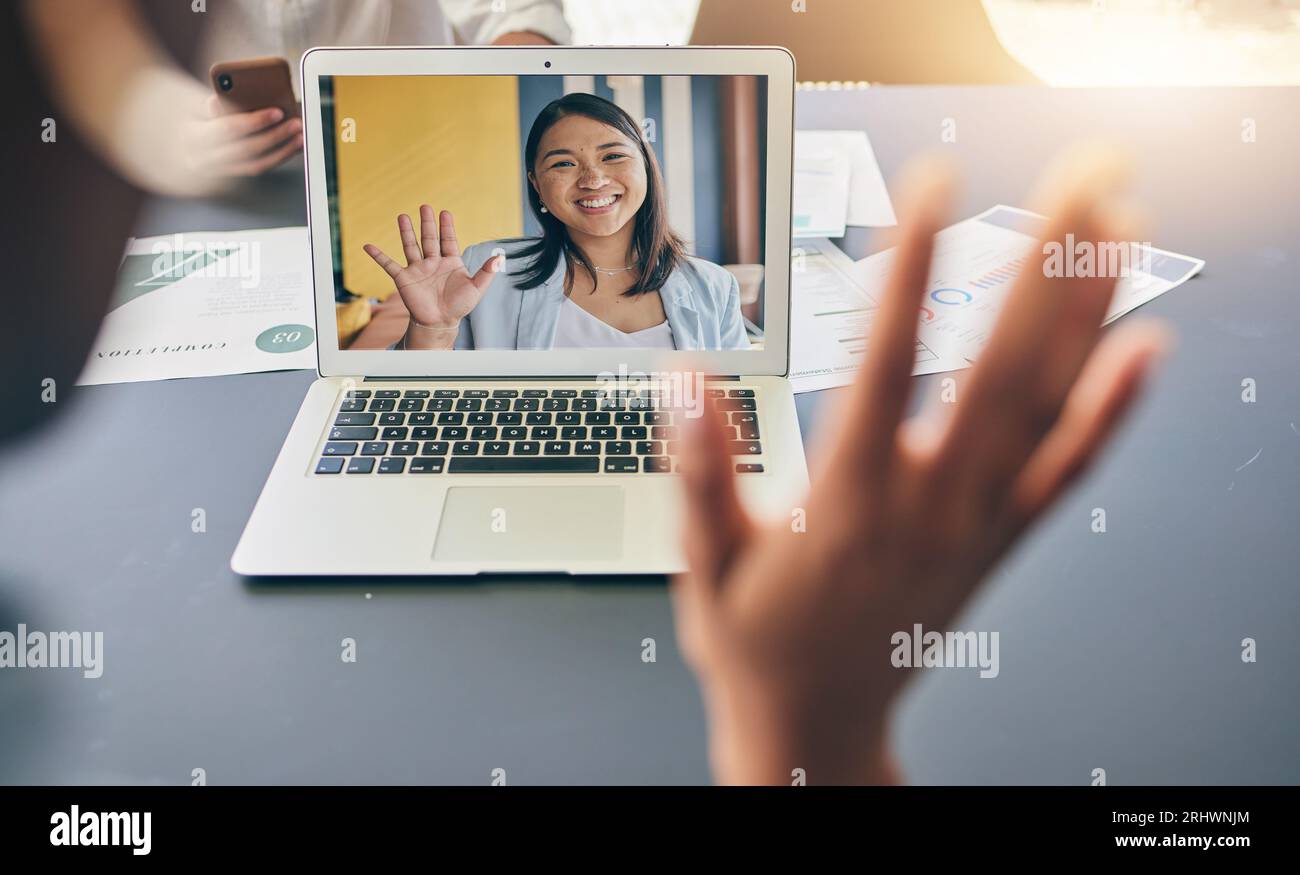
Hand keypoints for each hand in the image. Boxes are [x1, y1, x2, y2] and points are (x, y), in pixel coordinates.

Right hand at [179, 97, 301, 183]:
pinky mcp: (231, 176)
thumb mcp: (192, 104)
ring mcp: (217, 173)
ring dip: (283, 152)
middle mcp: (203, 160)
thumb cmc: (188, 113)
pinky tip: (292, 145)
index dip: (255, 121)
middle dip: (276, 137)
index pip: (228, 129)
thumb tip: (219, 103)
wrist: (174, 138)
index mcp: (192, 137)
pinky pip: (257, 168)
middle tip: (296, 123)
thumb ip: (211, 104)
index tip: (278, 111)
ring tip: (301, 136)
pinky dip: (277, 157)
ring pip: (256, 165)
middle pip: (247, 150)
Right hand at [363, 206, 502, 349]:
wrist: (440, 322)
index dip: (446, 227)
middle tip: (425, 206)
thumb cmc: (459, 306)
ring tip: (402, 216)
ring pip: (410, 246)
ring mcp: (417, 269)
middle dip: (427, 223)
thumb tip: (500, 258)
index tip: (445, 213)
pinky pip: (388, 265)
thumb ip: (487, 273)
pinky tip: (368, 246)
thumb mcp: (476, 288)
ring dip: (406, 232)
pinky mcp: (404, 279)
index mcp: (450, 262)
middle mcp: (433, 262)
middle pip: (429, 238)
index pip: (448, 240)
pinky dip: (378, 256)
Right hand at [672, 149, 1172, 784]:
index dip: (908, 272)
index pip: (883, 367)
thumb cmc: (758, 645)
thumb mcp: (701, 562)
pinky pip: (1065, 474)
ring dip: (1088, 312)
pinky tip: (1140, 350)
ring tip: (1119, 226)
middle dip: (1043, 264)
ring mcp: (971, 526)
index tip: (931, 190)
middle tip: (1081, 176)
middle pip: (995, 370)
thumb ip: (698, 467)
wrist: (816, 732)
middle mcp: (924, 508)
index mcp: (844, 504)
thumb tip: (687, 380)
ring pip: (1042, 409)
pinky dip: (1108, 411)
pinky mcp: (997, 544)